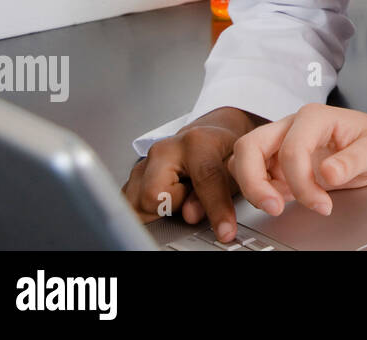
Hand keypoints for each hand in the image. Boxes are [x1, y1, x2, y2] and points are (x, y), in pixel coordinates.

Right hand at [120, 106, 267, 241]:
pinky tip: (167, 202)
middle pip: (153, 195)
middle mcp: (164, 150)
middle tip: (190, 200)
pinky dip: (148, 211)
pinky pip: (131, 205)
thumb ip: (221, 188)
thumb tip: (191, 215)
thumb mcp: (235, 164)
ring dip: (159, 211)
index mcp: (196, 142)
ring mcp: (145, 162)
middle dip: (172, 208)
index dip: (216, 209)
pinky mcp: (134, 176)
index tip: (225, 231)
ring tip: (180, 198)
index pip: (204, 179)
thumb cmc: (223, 148)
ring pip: (136, 204)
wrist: (209, 135)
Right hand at [228, 103, 366, 222]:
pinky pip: (255, 176)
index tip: (322, 205)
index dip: (301, 183)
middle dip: (254, 181)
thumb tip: (328, 173)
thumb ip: (352, 161)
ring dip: (253, 187)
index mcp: (314, 117)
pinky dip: (260, 192)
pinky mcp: (279, 163)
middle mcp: (292, 126)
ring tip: (277, 206)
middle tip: (274, 208)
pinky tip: (282, 202)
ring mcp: (282, 144)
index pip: (291, 150)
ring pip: (243, 160)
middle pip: (250, 147)